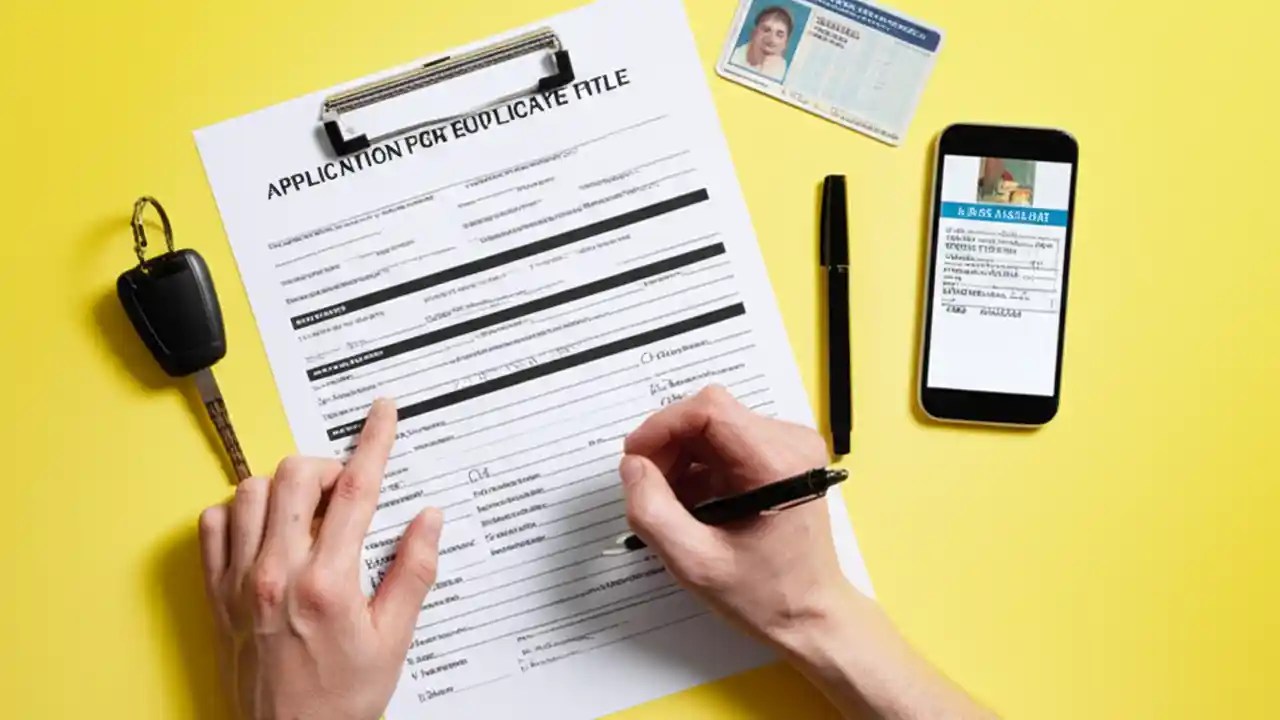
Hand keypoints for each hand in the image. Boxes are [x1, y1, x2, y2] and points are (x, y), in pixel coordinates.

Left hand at [198, 399, 442, 719]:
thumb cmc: (340, 700)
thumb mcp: (394, 639)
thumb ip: (414, 571)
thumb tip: (429, 520)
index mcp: (328, 583)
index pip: (356, 490)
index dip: (374, 441)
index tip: (382, 413)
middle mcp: (277, 574)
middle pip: (295, 476)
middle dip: (326, 466)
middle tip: (345, 487)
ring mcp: (240, 582)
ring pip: (248, 491)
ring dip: (281, 487)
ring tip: (305, 509)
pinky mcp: (216, 595)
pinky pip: (211, 526)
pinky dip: (236, 512)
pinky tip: (263, 528)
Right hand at [621, 387, 995, 718]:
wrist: (812, 616)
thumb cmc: (764, 596)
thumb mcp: (695, 564)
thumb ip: (653, 512)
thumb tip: (632, 466)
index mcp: (778, 462)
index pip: (710, 409)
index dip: (662, 426)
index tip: (635, 460)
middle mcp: (791, 442)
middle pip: (710, 416)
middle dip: (668, 447)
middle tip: (649, 491)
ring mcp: (790, 447)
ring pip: (714, 428)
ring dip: (682, 459)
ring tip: (671, 504)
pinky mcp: (783, 457)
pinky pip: (727, 443)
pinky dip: (699, 467)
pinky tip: (693, 505)